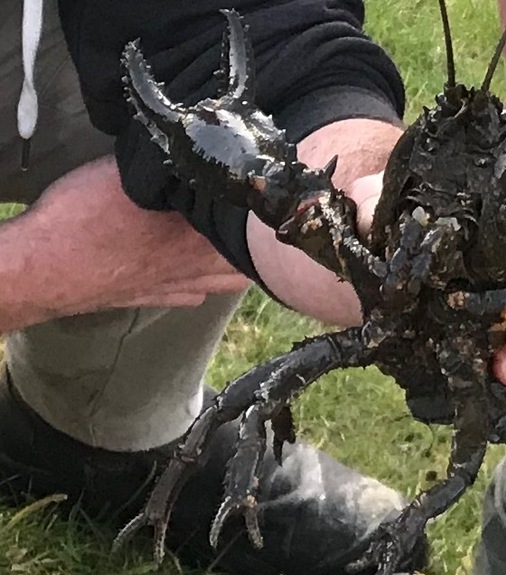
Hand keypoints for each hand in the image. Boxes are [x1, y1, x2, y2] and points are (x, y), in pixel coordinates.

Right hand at [3, 156, 249, 331]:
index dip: (262, 208)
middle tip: (260, 219)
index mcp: (198, 231)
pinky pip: (196, 295)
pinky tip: (201, 270)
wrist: (43, 267)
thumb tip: (192, 149)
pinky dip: (206, 284)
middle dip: (261, 239)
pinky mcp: (154, 297)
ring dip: (241, 263)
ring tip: (243, 243)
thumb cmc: (81, 218)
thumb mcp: (130, 175)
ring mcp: (177, 285)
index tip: (265, 191)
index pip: (252, 224)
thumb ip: (168, 166)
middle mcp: (196, 263)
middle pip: (252, 257)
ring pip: (231, 281)